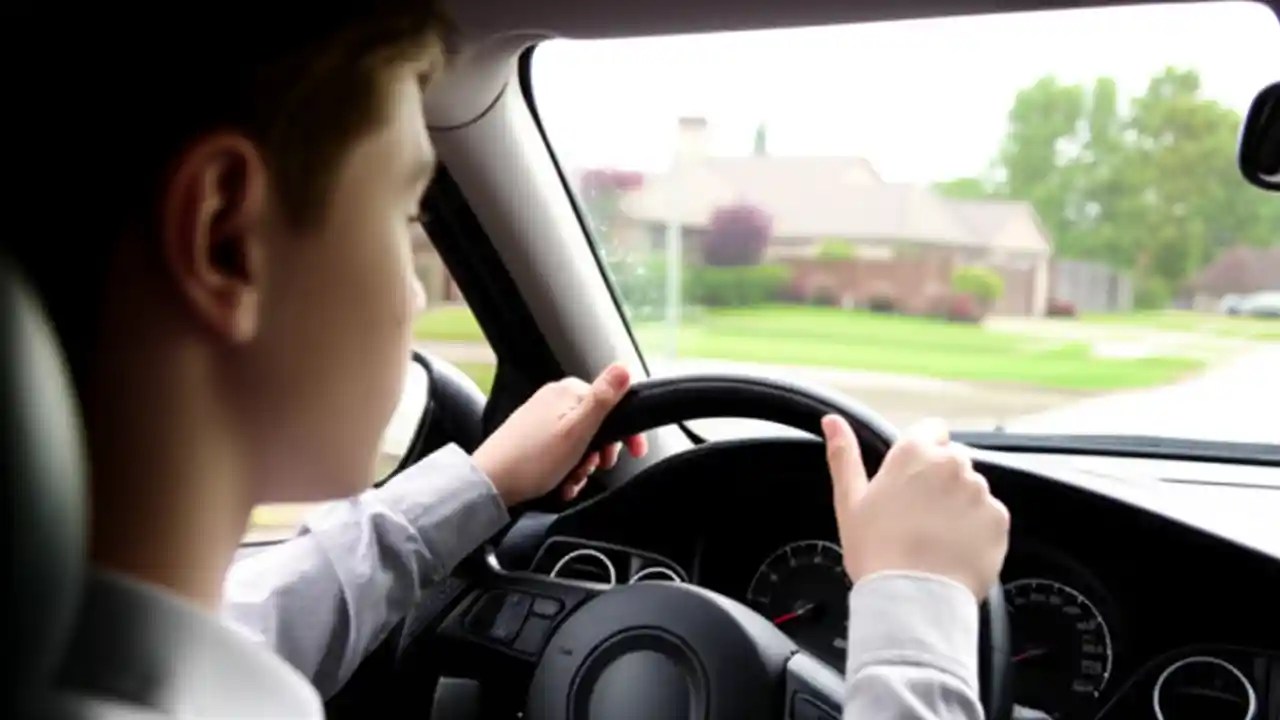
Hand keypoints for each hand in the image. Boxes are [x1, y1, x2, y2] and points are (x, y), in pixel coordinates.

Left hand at [472, 364, 647, 505]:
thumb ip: (603, 399)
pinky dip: (566, 468)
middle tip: (591, 469)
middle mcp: (554, 399)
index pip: (611, 404)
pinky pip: (562, 451)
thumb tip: (624, 367)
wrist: (490, 482)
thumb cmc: (533, 460)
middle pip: (596, 426)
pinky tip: (561, 482)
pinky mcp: (532, 436)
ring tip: (571, 479)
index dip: (625, 432)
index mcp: (568, 391)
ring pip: (580, 442)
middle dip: (598, 453)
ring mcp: (541, 417)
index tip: (634, 452)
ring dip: (582, 465)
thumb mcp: (578, 430)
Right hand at [823, 415, 1009, 599]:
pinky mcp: (998, 520)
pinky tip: (955, 549)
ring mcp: (979, 492)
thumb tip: (832, 419)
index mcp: (914, 453)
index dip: (923, 452)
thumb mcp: (849, 501)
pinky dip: (977, 529)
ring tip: (937, 537)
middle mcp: (952, 464)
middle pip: (953, 461)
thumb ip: (843, 455)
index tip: (913, 479)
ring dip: (960, 505)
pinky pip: (990, 517)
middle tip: (920, 515)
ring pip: (972, 490)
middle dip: (941, 480)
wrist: (912, 599)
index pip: (932, 430)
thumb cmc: (875, 550)